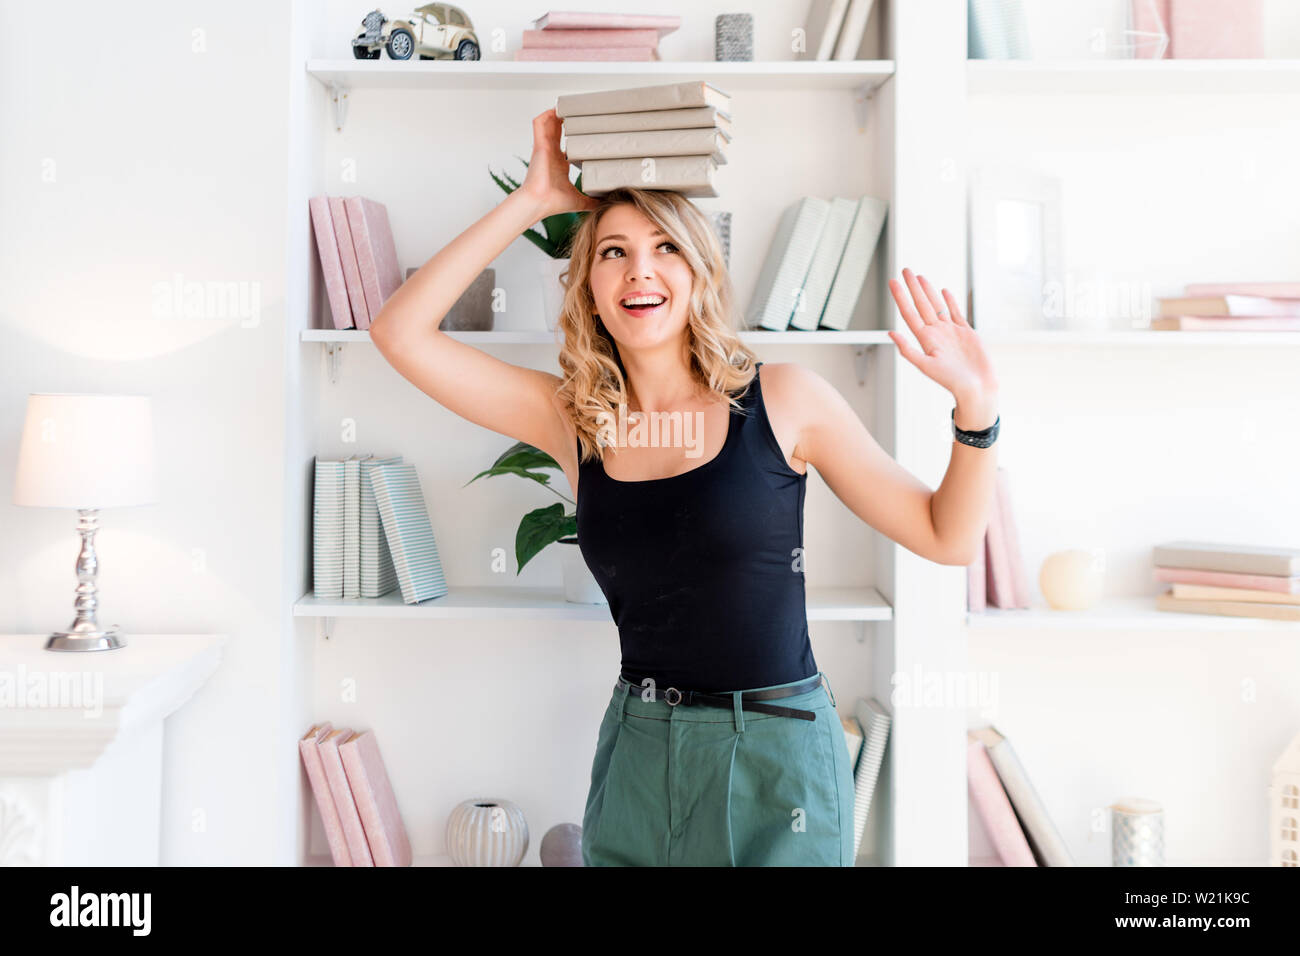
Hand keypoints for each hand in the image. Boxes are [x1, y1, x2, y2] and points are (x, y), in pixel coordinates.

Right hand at [519, 108, 600, 219]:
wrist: (539, 202)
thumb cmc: (554, 203)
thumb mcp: (579, 200)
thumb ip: (592, 201)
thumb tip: (608, 204)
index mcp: (559, 164)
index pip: (566, 144)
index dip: (575, 136)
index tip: (586, 129)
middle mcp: (551, 154)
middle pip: (558, 130)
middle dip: (567, 120)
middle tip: (580, 111)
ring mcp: (544, 148)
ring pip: (548, 124)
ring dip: (556, 114)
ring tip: (569, 105)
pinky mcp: (539, 145)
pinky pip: (539, 124)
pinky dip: (545, 115)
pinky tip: (555, 108)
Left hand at [887, 268, 998, 406]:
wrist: (976, 387)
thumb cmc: (951, 381)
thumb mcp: (926, 366)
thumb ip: (908, 350)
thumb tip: (890, 333)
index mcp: (925, 339)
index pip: (909, 312)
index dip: (901, 297)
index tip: (893, 282)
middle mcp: (936, 333)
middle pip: (921, 304)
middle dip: (912, 287)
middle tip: (905, 270)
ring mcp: (950, 332)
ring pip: (936, 305)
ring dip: (928, 291)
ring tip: (919, 277)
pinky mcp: (965, 332)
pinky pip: (955, 313)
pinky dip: (949, 301)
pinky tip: (943, 291)